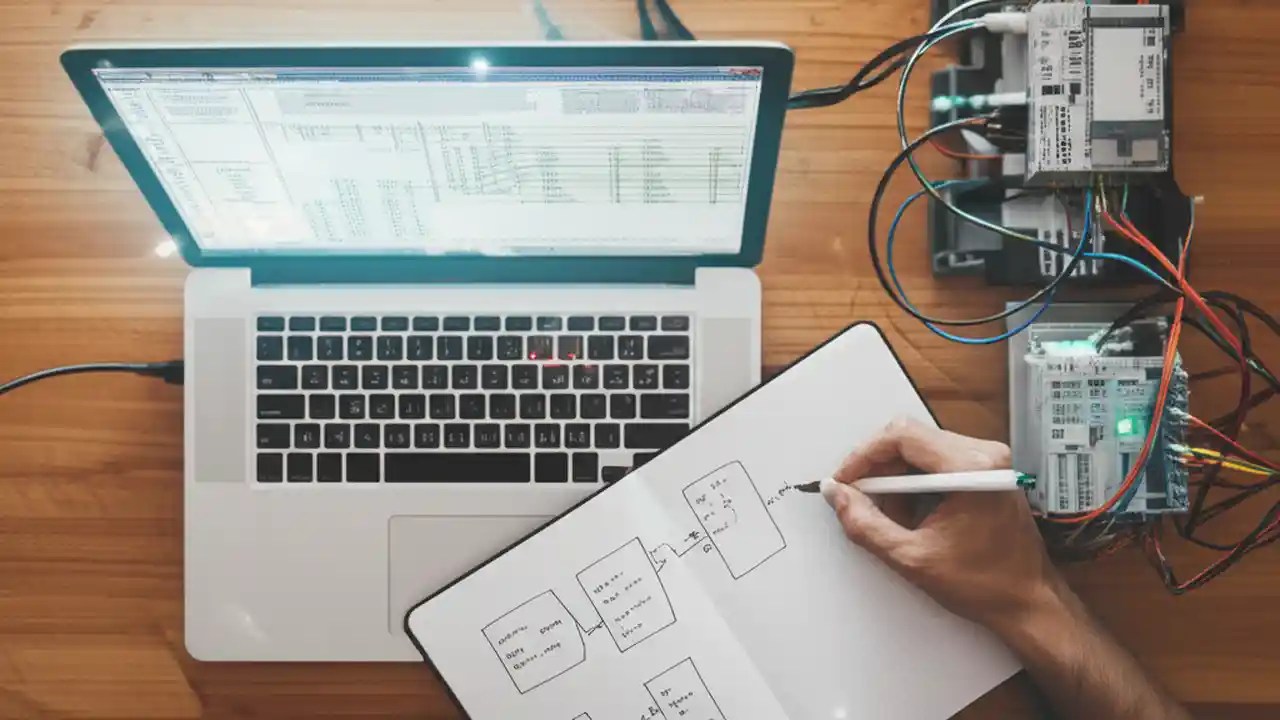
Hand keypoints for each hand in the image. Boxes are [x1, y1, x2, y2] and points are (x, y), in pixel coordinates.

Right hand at [821, 417, 1066, 633]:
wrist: (1030, 602)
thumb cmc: (983, 585)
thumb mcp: (911, 558)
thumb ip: (865, 523)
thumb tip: (835, 494)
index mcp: (971, 469)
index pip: (902, 436)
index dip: (863, 456)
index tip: (844, 481)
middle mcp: (984, 454)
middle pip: (910, 438)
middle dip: (878, 470)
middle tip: (860, 501)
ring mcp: (989, 461)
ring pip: (921, 449)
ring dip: (896, 479)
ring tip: (891, 517)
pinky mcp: (987, 471)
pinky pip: (937, 462)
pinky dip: (915, 484)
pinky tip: (912, 516)